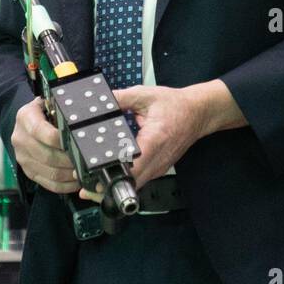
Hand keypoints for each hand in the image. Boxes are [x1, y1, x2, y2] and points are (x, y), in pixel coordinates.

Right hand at [10, 97, 80, 193]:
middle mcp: (20, 138)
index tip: (79, 141)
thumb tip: (88, 112)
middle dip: (70, 160)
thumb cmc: (46, 110)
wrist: (26, 121)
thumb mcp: (51, 102)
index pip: (42, 131)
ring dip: (70, 175)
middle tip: (88, 161)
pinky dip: (65, 185)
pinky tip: (77, 181)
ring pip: (50, 172)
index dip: (61, 139)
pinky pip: (48, 183)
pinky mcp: (28, 171)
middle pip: (47, 156)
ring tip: (85, 172)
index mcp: (25, 117)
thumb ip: (63, 108)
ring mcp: (22, 157)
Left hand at [78, 83, 221, 201]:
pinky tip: (111, 175)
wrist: (198, 112)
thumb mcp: (145, 95)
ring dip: (115, 186)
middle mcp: (158, 159)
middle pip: (130, 184)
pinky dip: (125, 181)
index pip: (131, 167)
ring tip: (93, 183)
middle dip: (106, 187)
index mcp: (154, 140)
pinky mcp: (159, 169)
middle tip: (84, 185)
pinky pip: (140, 181)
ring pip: (134, 186)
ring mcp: (160, 167)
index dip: (110, 174)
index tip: (92, 176)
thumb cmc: (175, 105)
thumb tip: (98, 101)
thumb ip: (120, 98)